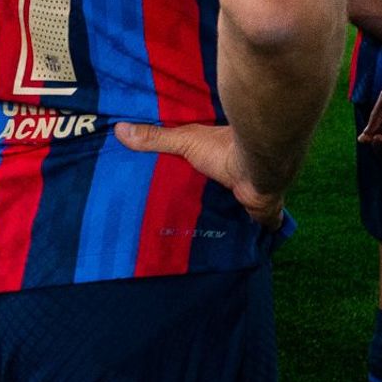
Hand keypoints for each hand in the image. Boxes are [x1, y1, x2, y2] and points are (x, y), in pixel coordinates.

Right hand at [115, 120, 284, 228]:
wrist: (256, 167)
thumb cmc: (223, 150)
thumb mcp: (185, 141)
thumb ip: (156, 138)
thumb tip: (119, 129)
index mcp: (223, 155)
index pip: (209, 168)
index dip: (198, 178)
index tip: (184, 187)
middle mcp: (241, 174)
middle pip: (226, 192)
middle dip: (216, 202)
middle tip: (192, 221)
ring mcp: (253, 194)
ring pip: (244, 210)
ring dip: (234, 219)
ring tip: (211, 238)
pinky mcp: (262, 214)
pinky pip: (258, 229)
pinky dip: (253, 237)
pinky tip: (241, 251)